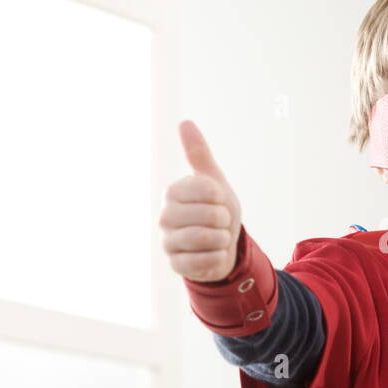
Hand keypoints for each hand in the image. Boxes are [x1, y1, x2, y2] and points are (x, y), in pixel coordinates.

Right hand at [159, 120, 243, 282]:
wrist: (221, 244)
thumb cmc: (215, 209)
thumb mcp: (213, 181)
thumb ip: (198, 154)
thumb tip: (185, 122)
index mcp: (173, 193)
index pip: (205, 189)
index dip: (219, 196)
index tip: (217, 199)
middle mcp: (165, 217)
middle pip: (207, 216)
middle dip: (223, 219)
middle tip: (220, 221)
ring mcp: (168, 242)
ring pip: (205, 239)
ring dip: (222, 238)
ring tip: (218, 236)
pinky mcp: (176, 265)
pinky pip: (205, 261)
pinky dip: (218, 257)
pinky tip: (214, 253)